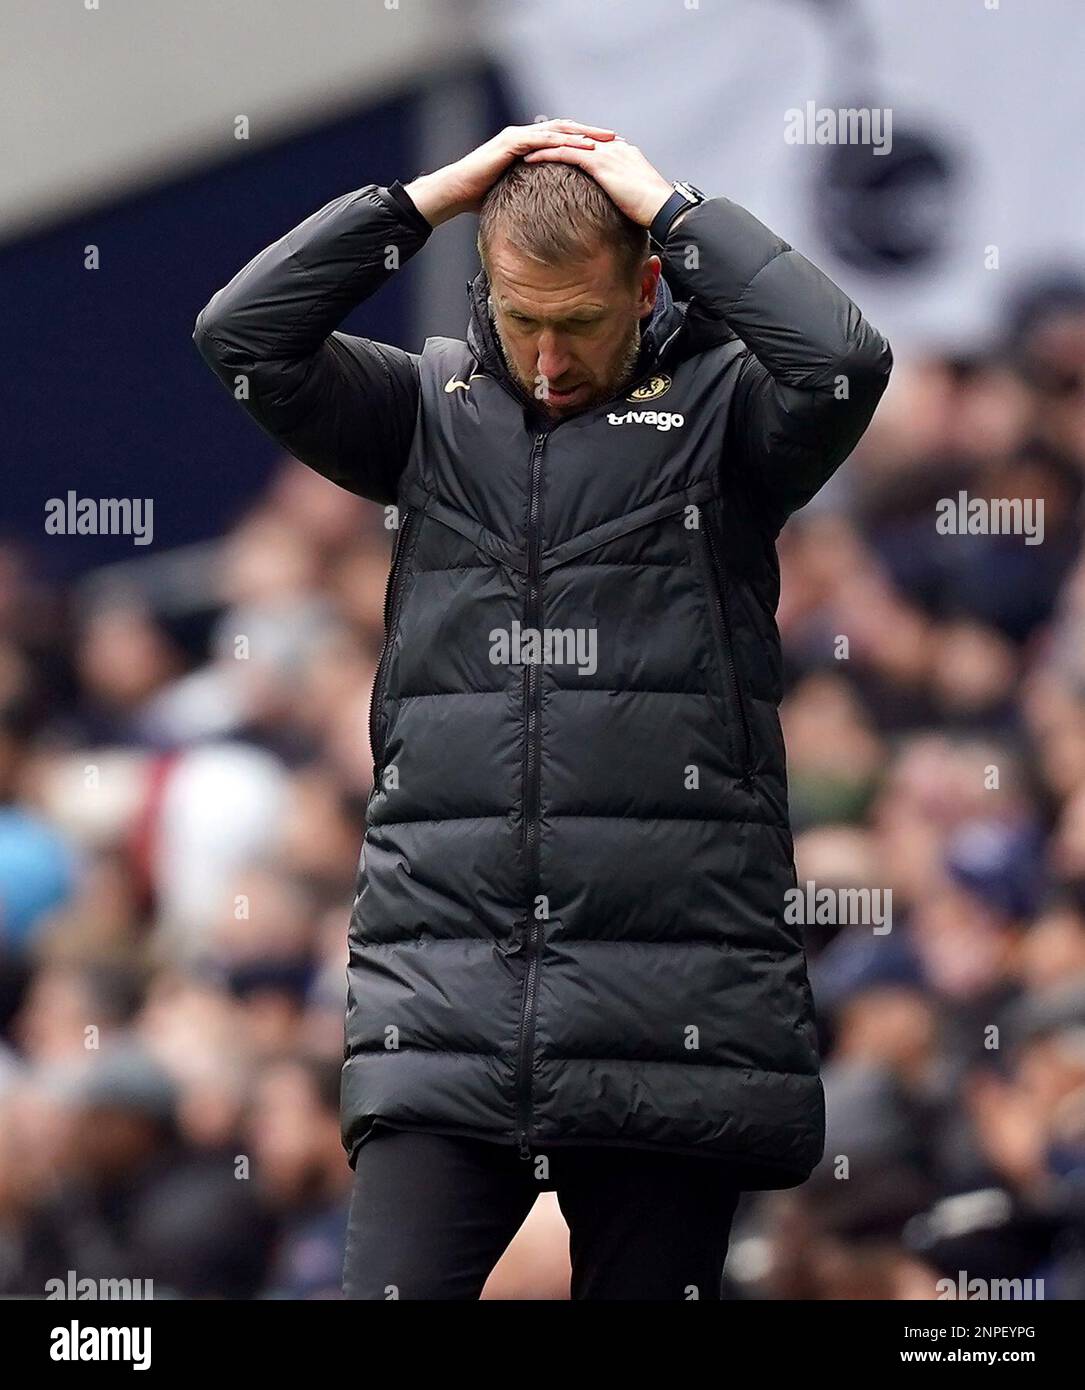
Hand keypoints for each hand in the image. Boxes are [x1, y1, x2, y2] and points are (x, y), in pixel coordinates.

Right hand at [404, 120, 616, 226]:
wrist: (456, 192)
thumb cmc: (482, 197)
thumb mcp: (516, 195)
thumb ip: (534, 195)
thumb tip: (551, 214)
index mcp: (530, 145)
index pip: (564, 139)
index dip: (587, 143)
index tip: (611, 151)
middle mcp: (526, 136)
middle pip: (566, 129)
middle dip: (592, 133)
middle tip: (616, 139)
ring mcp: (518, 137)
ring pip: (557, 131)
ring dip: (582, 134)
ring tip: (603, 141)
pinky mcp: (510, 143)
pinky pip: (540, 140)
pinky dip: (561, 141)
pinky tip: (578, 146)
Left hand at [522, 136, 673, 228]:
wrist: (664, 209)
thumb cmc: (654, 211)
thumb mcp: (636, 198)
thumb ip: (624, 195)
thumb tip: (617, 208)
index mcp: (623, 154)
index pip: (592, 144)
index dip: (572, 145)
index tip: (555, 149)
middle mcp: (613, 148)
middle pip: (576, 137)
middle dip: (554, 139)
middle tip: (532, 142)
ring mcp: (606, 153)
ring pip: (567, 141)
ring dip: (544, 144)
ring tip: (523, 148)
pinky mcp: (599, 163)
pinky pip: (565, 153)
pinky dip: (546, 153)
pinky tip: (529, 158)